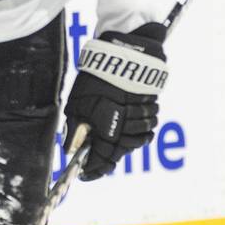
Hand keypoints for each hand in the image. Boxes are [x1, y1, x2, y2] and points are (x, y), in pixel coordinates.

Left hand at [64, 23, 167, 179]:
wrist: (126, 49)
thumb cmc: (98, 75)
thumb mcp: (78, 101)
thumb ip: (75, 128)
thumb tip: (71, 150)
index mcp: (109, 127)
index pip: (103, 160)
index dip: (93, 170)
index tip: (84, 175)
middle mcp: (129, 125)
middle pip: (123, 152)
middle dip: (110, 155)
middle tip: (98, 153)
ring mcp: (144, 115)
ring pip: (141, 139)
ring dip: (127, 139)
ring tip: (114, 131)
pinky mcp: (153, 104)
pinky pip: (149, 124)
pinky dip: (139, 125)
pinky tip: (128, 117)